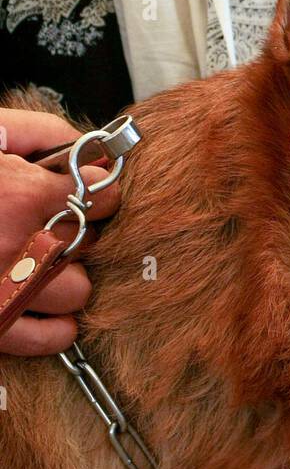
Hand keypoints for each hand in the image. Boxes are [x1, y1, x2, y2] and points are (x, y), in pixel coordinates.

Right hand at [0, 107, 121, 354]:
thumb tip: (84, 147)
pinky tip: (43, 304)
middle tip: (53, 222)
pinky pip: (49, 337)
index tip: (84, 191)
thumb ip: (37, 131)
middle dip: (77, 229)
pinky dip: (56, 325)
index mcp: (22, 195)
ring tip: (43, 261)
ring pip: (77, 291)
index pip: (102, 198)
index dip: (97, 191)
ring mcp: (6, 289)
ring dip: (67, 275)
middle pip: (90, 244)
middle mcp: (20, 247)